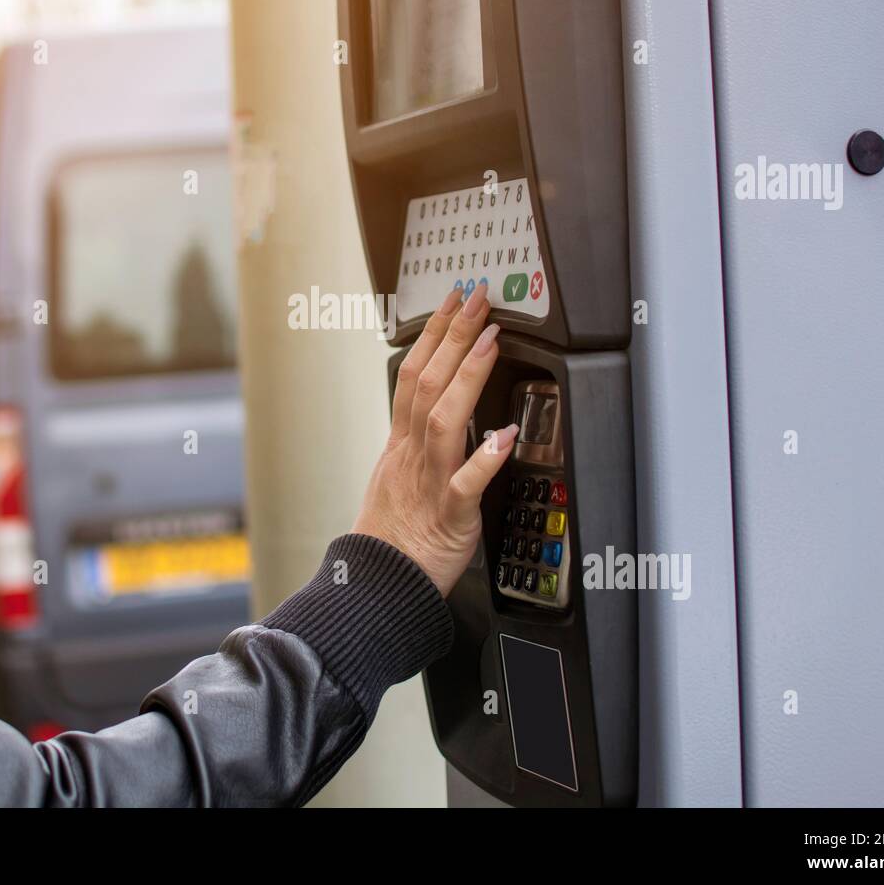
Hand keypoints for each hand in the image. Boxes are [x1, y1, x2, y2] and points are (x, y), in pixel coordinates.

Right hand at [353, 286, 517, 595]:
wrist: (379, 586)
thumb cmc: (391, 536)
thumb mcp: (394, 475)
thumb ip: (415, 440)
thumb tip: (434, 407)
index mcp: (400, 444)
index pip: (413, 375)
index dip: (434, 334)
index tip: (453, 301)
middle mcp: (412, 456)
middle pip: (427, 384)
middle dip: (454, 337)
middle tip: (477, 298)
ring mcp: (429, 483)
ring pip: (443, 421)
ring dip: (468, 377)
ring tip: (491, 341)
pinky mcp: (450, 518)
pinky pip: (466, 486)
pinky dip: (484, 460)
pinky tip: (504, 437)